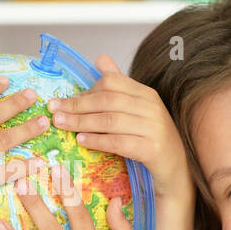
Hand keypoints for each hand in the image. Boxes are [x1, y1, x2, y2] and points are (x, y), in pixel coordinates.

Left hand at [48, 54, 192, 199]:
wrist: (176, 170)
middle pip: (108, 100)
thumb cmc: (150, 139)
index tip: (63, 100)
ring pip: (111, 120)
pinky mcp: (153, 149)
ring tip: (62, 125)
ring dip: (82, 122)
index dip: (85, 91)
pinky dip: (98, 140)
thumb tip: (100, 59)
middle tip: (54, 112)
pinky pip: (120, 142)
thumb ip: (119, 86)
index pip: (112, 82)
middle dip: (77, 106)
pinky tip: (82, 141)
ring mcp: (154, 128)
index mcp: (145, 94)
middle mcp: (151, 107)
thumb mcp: (136, 109)